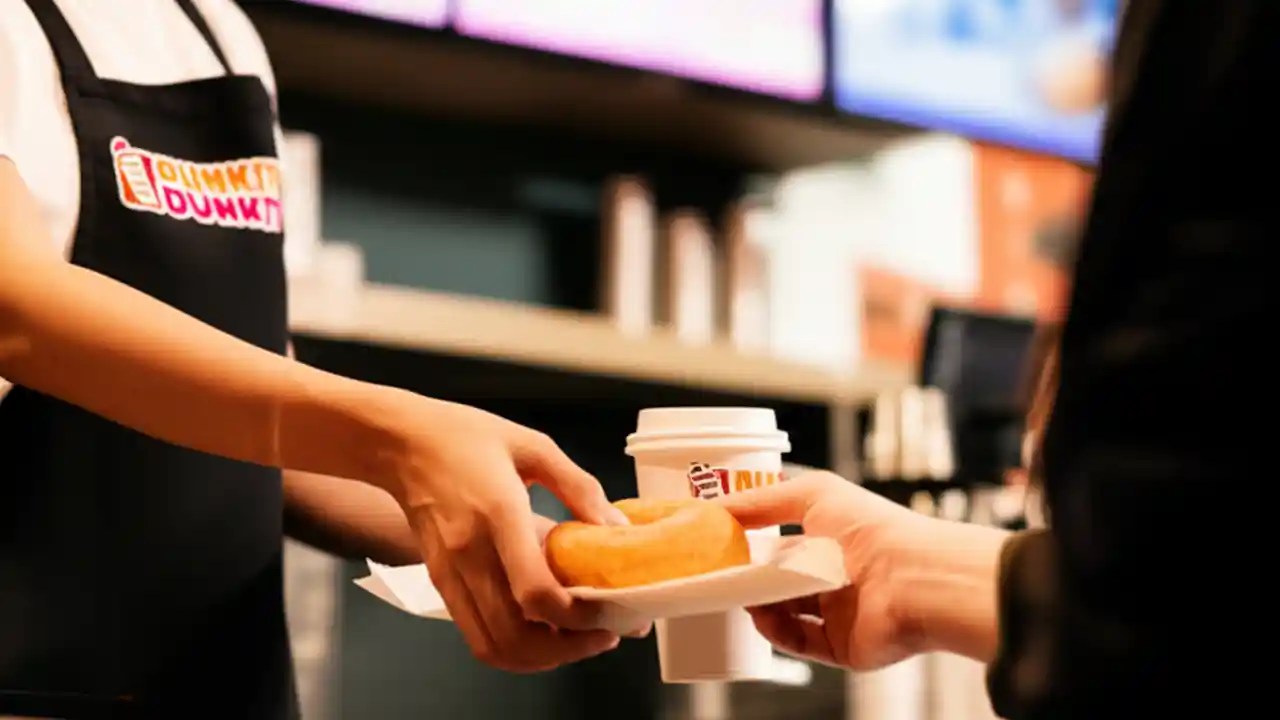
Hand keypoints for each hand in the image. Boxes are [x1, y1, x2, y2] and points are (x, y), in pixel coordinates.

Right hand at [382, 394, 629, 671]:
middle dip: (568, 649)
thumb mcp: (534, 447)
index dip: (576, 618)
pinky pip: (476, 636)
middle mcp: (470, 555)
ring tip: (575, 639)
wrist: (400, 443)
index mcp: (499, 516)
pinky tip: (541, 630)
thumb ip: (579, 487)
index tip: (609, 615)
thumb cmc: (466, 437)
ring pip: (494, 648)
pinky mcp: (440, 584)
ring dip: (540, 658)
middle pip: (517, 637)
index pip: (535, 593)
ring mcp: (451, 575)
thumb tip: (616, 526)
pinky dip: (513, 649)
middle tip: (602, 634)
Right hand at [718, 471, 1005, 669]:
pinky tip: (761, 616)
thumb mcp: (812, 494)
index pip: (782, 543)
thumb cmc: (872, 528)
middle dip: (748, 578)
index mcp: (832, 539)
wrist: (914, 578)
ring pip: (785, 613)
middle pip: (779, 582)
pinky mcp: (841, 646)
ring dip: (758, 604)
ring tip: (736, 593)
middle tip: (716, 572)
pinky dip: (776, 632)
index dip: (751, 544)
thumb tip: (717, 506)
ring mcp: (839, 614)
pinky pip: (799, 642)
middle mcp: (836, 577)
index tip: (717, 542)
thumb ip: (761, 500)